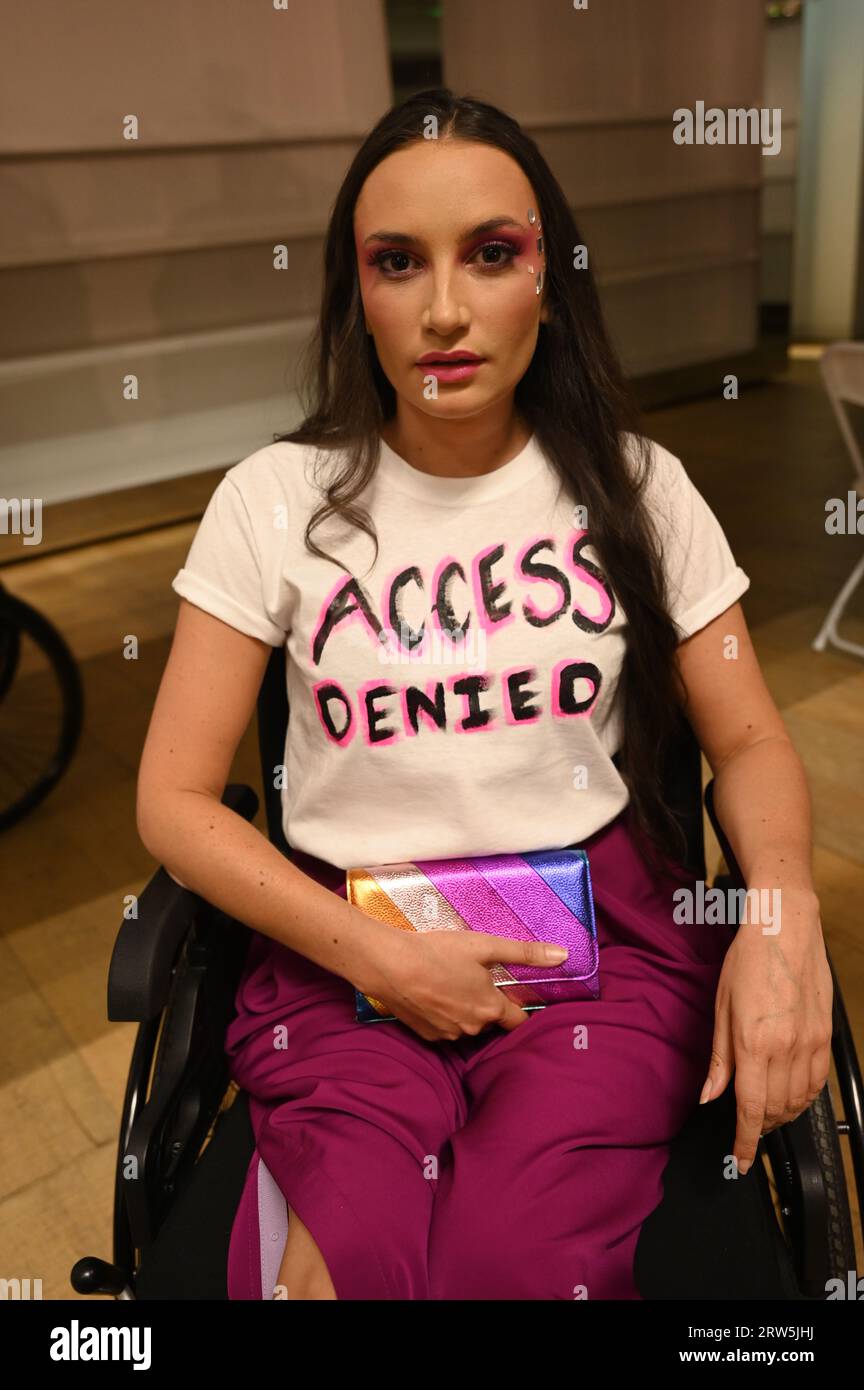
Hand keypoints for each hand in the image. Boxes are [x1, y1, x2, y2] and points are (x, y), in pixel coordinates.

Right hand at [351, 923, 568, 1041]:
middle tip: (475, 977)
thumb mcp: (485, 946)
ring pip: (467, 1025)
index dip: (520, 1008)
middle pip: (491, 1021)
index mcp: (491, 1010)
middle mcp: (472, 1029)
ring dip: (465, 1009)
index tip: (516, 995)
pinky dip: (443, 1014)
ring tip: (451, 982)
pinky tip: (433, 993)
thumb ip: (525, 953)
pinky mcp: (426, 1035)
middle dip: (487, 1004)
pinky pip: (444, 1027)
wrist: (389, 965)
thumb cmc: (438, 952)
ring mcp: (448, 1035)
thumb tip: (564, 956)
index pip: (519, 1021)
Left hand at [700, 886, 832, 1175]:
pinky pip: (818, 1082)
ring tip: (767, 1116)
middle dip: (760, 1128)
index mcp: (755, 1043)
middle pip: (776, 1109)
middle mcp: (786, 1049)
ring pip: (799, 1100)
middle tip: (747, 1130)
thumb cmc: (748, 960)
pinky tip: (793, 1098)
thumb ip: (719, 1058)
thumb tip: (709, 1095)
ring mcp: (811, 1044)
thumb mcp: (721, 1007)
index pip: (751, 1108)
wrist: (786, 929)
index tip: (742, 1161)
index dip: (746, 1142)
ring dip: (782, 1116)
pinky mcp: (826, 1037)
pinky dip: (804, 1098)